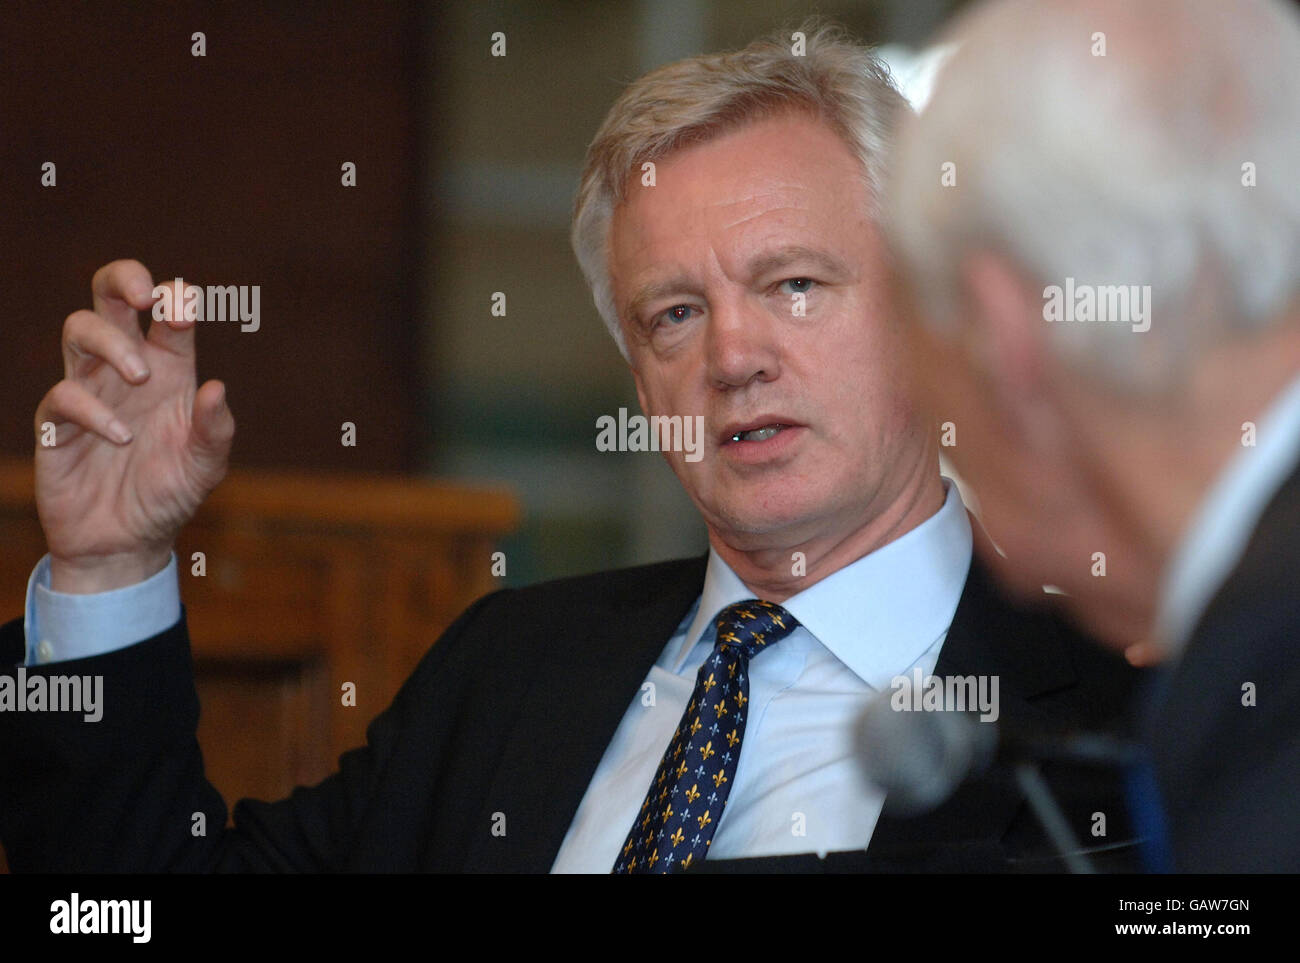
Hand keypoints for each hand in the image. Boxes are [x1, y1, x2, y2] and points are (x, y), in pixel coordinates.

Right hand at [34, 260, 234, 591]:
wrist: (127, 543)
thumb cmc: (170, 494)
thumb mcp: (207, 466)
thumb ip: (215, 429)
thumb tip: (217, 388)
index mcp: (170, 369)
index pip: (168, 314)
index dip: (175, 299)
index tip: (185, 309)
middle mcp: (126, 370)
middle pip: (109, 298)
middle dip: (123, 280)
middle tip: (145, 298)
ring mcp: (89, 391)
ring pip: (79, 330)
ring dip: (110, 343)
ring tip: (140, 378)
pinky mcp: (57, 424)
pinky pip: (63, 395)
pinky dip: (92, 409)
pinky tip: (122, 437)